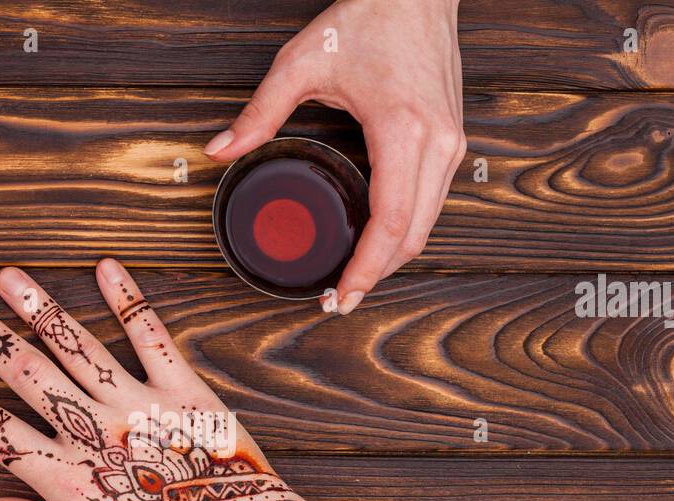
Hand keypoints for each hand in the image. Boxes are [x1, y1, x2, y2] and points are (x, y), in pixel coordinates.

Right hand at [0, 260, 376, 500]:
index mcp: (67, 481)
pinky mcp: (186, 392)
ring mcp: (140, 407)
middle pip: (26, 374)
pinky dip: (128, 300)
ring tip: (8, 277)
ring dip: (39, 308)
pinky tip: (106, 268)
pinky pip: (151, 336)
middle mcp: (95, 434)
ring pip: (77, 347)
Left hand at [205, 0, 464, 313]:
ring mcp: (452, 144)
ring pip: (427, 225)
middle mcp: (438, 144)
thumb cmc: (370, 17)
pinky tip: (375, 240)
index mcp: (403, 131)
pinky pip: (432, 202)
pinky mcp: (453, 140)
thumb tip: (220, 150)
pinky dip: (404, 229)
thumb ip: (259, 113)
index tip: (340, 296)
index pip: (390, 224)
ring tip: (354, 277)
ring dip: (392, 257)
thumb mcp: (301, 63)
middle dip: (376, 276)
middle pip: (413, 237)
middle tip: (338, 300)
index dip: (366, 271)